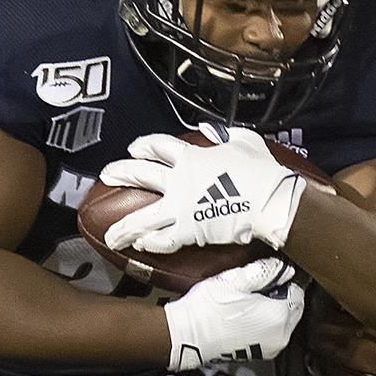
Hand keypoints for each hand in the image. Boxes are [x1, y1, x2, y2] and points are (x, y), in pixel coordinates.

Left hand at [100, 123, 307, 253]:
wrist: (269, 199)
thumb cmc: (262, 171)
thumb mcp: (245, 141)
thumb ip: (224, 134)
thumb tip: (209, 129)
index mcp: (193, 156)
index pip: (159, 146)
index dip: (144, 145)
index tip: (133, 148)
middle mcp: (179, 179)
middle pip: (140, 174)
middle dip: (120, 173)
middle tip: (106, 176)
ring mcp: (180, 206)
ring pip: (143, 216)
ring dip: (124, 226)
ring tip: (110, 235)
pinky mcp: (188, 230)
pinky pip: (162, 239)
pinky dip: (150, 243)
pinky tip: (140, 246)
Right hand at [160, 256, 304, 370]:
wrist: (188, 335)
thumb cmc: (209, 308)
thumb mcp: (237, 280)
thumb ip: (265, 271)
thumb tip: (283, 268)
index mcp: (280, 316)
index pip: (297, 292)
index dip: (287, 279)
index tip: (276, 272)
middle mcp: (281, 336)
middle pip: (293, 309)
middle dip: (283, 295)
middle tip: (263, 284)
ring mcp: (271, 348)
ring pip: (283, 322)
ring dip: (275, 309)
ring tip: (253, 299)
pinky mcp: (259, 354)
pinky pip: (272, 333)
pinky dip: (266, 322)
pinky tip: (248, 313)